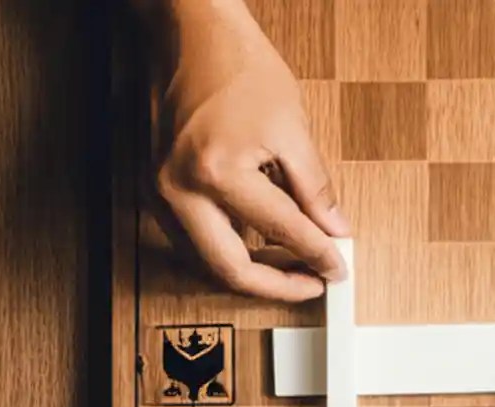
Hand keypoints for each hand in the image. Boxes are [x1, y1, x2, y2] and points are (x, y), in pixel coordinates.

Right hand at [146, 0, 348, 300]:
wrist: (191, 33)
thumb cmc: (235, 65)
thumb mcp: (291, 127)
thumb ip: (315, 188)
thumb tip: (333, 228)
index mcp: (218, 172)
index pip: (280, 231)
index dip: (317, 255)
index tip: (337, 266)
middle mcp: (180, 189)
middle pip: (229, 269)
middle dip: (276, 285)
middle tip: (312, 282)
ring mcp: (161, 191)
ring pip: (206, 260)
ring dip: (250, 271)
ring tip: (292, 264)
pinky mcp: (157, 187)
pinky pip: (192, 237)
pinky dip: (227, 247)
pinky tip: (260, 243)